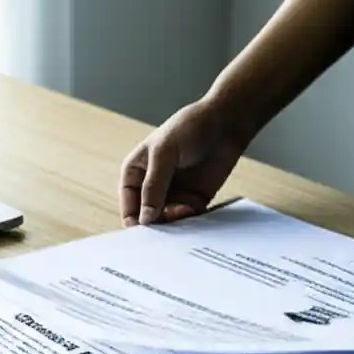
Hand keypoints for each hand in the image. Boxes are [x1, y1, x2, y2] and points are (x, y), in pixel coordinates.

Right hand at [118, 99, 251, 226]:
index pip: (128, 204)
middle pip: (147, 218)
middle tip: (165, 226)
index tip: (143, 230)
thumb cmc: (189, 128)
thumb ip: (153, 187)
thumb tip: (145, 218)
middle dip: (156, 224)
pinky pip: (188, 219)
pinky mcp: (194, 200)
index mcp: (136, 172)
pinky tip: (194, 210)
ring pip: (167, 222)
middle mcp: (152, 187)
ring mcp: (174, 194)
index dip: (133, 219)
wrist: (225, 123)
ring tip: (185, 209)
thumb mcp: (164, 153)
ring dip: (174, 222)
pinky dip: (190, 221)